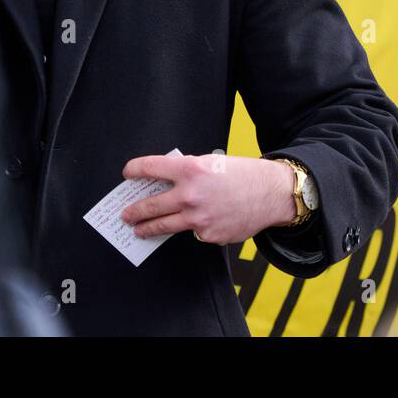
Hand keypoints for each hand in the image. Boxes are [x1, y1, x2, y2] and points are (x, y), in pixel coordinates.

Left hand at [120, 154, 297, 244]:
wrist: (271, 193)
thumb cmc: (243, 174)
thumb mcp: (212, 162)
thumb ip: (187, 172)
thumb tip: (164, 182)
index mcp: (190, 169)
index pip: (150, 168)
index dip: (134, 170)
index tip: (127, 173)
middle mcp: (190, 195)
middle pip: (150, 205)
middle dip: (134, 211)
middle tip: (125, 214)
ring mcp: (198, 218)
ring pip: (163, 225)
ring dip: (147, 228)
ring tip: (140, 229)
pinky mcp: (208, 235)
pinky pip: (192, 232)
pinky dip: (191, 227)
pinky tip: (198, 222)